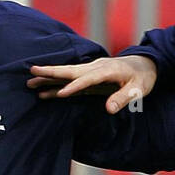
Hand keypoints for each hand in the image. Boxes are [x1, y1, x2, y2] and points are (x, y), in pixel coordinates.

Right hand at [28, 55, 157, 113]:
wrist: (144, 64)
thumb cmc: (143, 77)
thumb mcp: (139, 89)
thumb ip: (124, 98)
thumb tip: (109, 109)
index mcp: (108, 70)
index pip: (88, 79)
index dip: (75, 86)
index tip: (61, 94)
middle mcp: (95, 68)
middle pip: (70, 70)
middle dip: (51, 72)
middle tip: (32, 71)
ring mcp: (90, 72)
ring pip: (66, 74)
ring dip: (48, 77)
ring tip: (30, 81)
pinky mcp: (89, 79)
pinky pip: (70, 82)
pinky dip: (56, 86)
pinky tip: (44, 92)